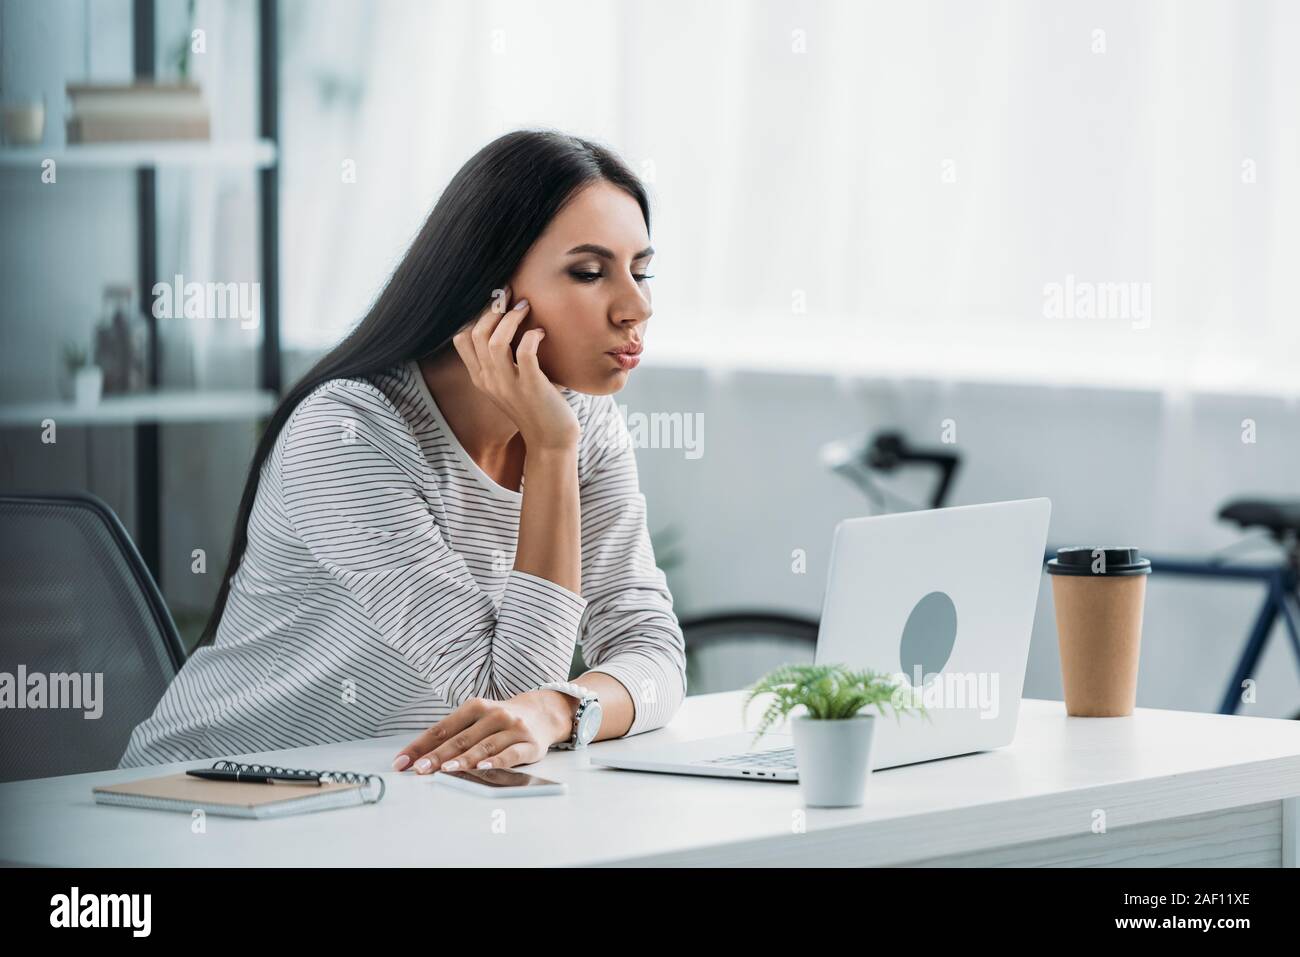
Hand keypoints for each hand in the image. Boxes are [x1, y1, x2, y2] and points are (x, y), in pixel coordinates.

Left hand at [391, 691, 571, 773]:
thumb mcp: (477, 719)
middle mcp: (494, 715)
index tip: (402, 762)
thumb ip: (454, 735)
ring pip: (484, 746)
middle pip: (461, 738)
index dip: (420, 746)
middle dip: (437, 755)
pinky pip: (511, 754)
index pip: (442, 729)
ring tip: (446, 770)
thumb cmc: (501, 720)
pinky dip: (497, 761)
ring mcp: (513, 728)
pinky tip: (484, 767)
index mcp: (475, 706)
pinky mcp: (529, 744)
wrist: (543, 712)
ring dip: (464, 759)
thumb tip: (420, 757)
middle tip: (419, 769)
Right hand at [452, 284, 579, 451]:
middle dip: (493, 310)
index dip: (476, 316)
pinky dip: (531, 336)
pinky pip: (525, 352)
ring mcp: (508, 385)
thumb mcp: (509, 384)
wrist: (551, 441)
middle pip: (476, 335)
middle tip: (511, 297)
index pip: (462, 340)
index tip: (495, 303)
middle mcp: (489, 381)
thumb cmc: (535, 407)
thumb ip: (503, 362)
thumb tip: (508, 326)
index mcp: (481, 378)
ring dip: (510, 319)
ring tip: (525, 308)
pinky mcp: (531, 387)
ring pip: (495, 342)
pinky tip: (540, 333)